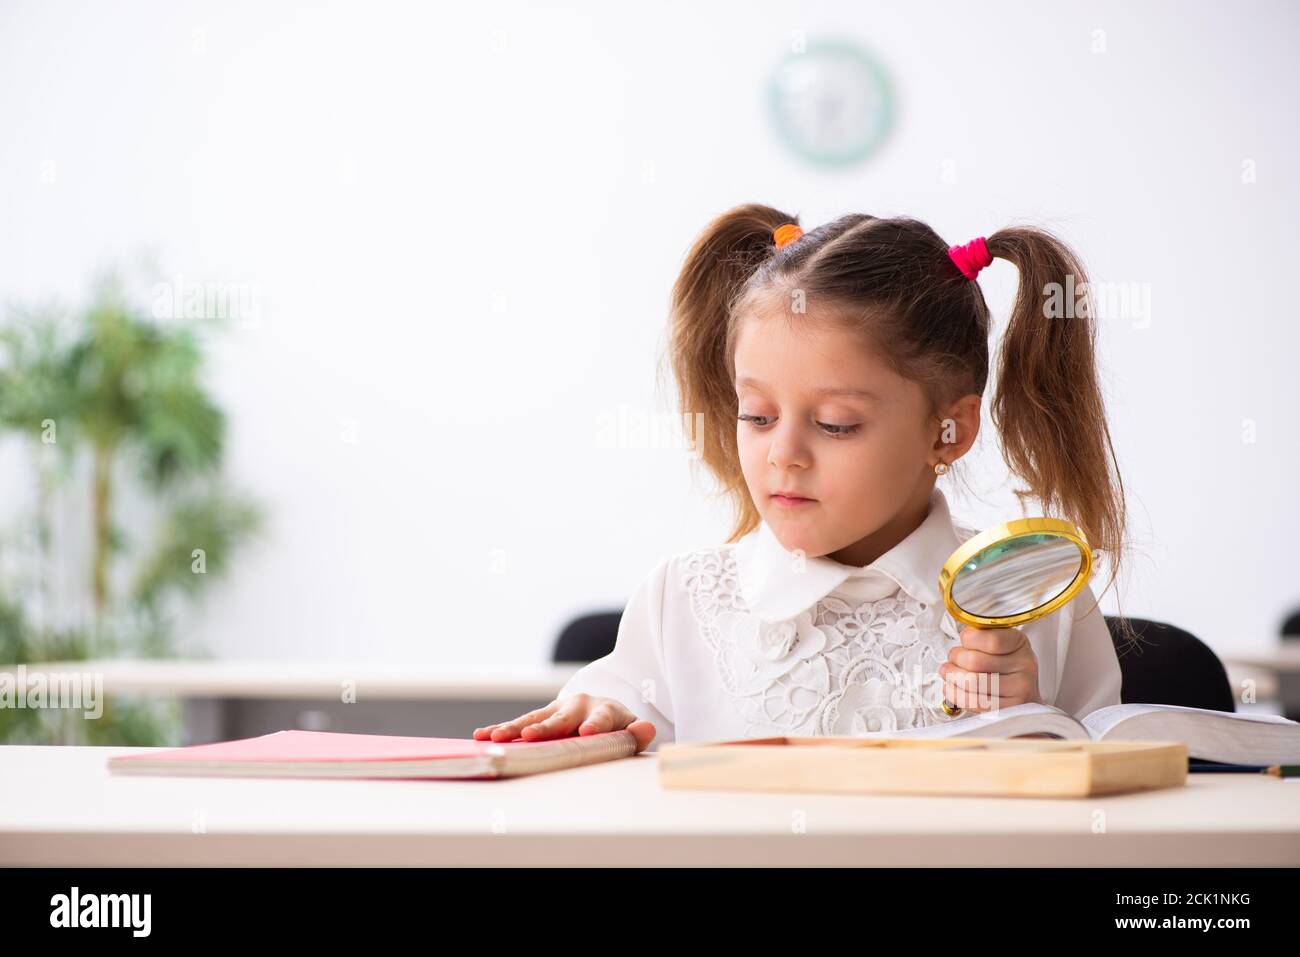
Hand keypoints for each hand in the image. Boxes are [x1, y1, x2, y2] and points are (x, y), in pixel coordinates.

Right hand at [472, 693, 656, 752]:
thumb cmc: (617, 727)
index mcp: (603, 710)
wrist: (601, 711)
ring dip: (513, 728)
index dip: (594, 725)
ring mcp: (556, 711)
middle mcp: (577, 706)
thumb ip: (638, 733)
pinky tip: (481, 736)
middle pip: (559, 718)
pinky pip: (519, 725)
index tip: (586, 733)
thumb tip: (647, 729)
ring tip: (495, 737)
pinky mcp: (540, 719)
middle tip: (529, 736)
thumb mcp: (631, 729)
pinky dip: (500, 730)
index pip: (601, 717)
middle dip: (544, 728)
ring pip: (533, 720)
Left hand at [939, 625, 1042, 713]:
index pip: (991, 640)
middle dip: (955, 658)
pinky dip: (955, 694)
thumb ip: (981, 635)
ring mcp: (1018, 690)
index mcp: (1020, 644)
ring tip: (948, 671)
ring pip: (971, 683)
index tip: (964, 640)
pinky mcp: (1007, 709)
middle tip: (953, 657)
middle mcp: (1024, 666)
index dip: (969, 639)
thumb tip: (964, 635)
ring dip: (952, 676)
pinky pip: (972, 702)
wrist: (1023, 691)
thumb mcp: (1000, 641)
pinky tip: (951, 686)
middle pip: (975, 662)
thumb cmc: (1004, 663)